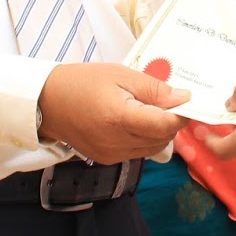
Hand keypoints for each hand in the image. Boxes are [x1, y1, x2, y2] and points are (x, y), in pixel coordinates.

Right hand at [37, 62, 188, 164]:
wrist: (47, 101)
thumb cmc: (82, 82)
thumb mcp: (120, 75)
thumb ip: (153, 89)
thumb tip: (183, 98)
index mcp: (119, 118)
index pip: (164, 125)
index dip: (181, 114)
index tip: (188, 100)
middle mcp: (116, 143)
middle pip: (162, 139)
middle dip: (172, 121)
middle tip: (170, 100)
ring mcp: (112, 155)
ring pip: (153, 149)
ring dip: (160, 131)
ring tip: (151, 109)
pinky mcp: (107, 160)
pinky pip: (138, 152)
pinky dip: (145, 139)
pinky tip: (137, 121)